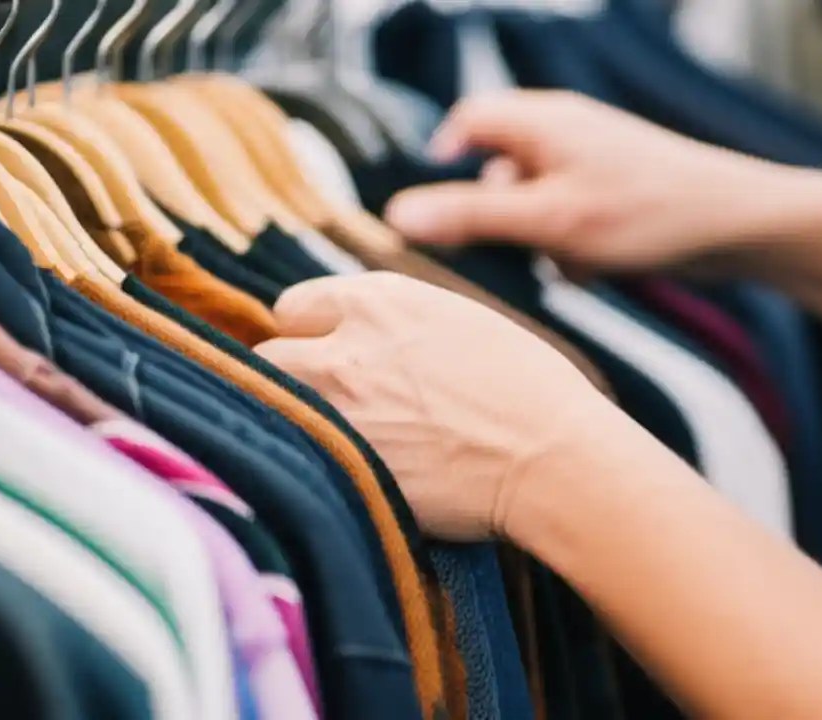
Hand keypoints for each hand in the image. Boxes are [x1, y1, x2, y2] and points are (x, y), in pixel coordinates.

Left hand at [254, 272, 623, 540]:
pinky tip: (351, 473)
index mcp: (380, 300)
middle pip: (268, 357)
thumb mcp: (460, 323)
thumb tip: (365, 337)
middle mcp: (346, 345)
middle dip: (289, 378)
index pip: (293, 306)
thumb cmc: (529, 390)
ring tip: (331, 440)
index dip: (308, 334)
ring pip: (272, 409)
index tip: (324, 354)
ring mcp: (338, 407)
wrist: (552, 455)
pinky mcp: (344, 462)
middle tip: (324, 403)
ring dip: (293, 421)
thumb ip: (397, 323)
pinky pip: (302, 459)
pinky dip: (316, 465)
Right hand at [385, 90, 821, 273]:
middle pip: (499, 169)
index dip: (446, 162)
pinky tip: (599, 268)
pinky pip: (569, 221)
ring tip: (570, 262)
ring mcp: (593, 162)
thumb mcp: (547, 220)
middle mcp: (565, 132)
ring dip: (540, 240)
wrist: (738, 226)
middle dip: (502, 218)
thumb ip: (471, 217)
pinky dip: (572, 247)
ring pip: (535, 204)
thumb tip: (396, 215)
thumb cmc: (646, 213)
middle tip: (515, 250)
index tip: (443, 213)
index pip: (469, 121)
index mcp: (542, 120)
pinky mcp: (615, 194)